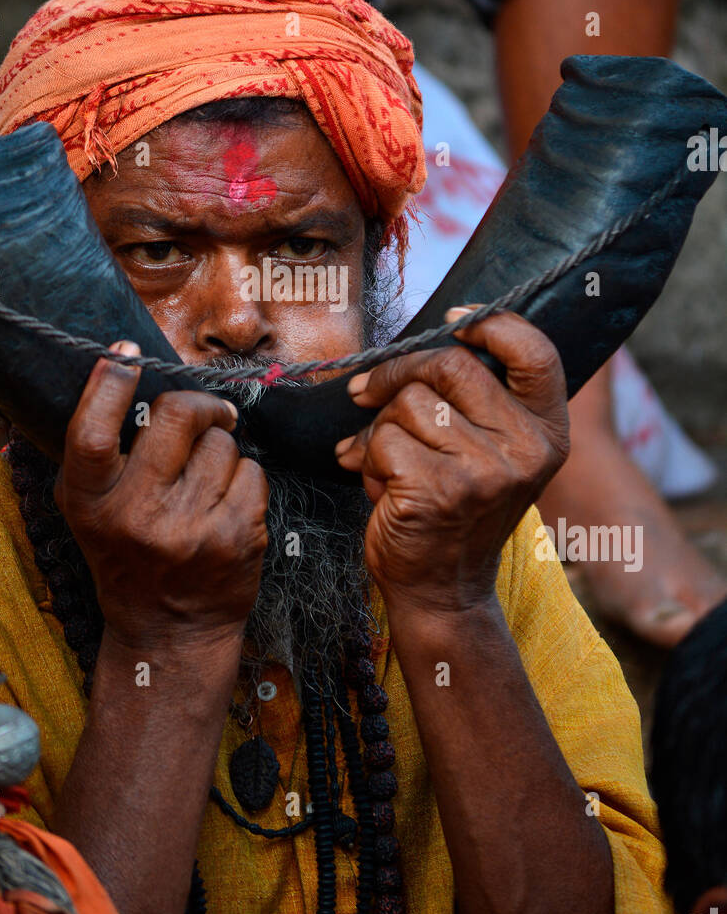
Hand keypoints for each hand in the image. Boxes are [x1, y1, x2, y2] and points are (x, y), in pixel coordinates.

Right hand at [54, 342, 268, 651]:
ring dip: (220, 450)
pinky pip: (253, 471)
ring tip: (205, 482)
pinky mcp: (236, 538)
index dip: (108, 382)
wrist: (168, 633)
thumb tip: (118, 361)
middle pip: (176, 416)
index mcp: (90, 504)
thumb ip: (96, 450)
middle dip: (196, 405)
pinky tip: (227, 504)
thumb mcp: (88, 511)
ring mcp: (189, 529)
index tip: (125, 354)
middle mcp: (136, 517)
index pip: (92, 432)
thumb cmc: (127, 554)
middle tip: (202, 414)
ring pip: (222, 443)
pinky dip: (245, 478)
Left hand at [334, 311, 569, 617]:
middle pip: (450, 365)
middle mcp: (526, 449)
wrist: (443, 590)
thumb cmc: (456, 508)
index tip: (451, 325)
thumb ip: (477, 399)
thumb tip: (431, 336)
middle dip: (397, 373)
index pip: (535, 353)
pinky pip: (382, 440)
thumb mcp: (492, 452)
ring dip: (380, 428)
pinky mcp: (438, 491)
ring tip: (388, 463)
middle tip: (366, 390)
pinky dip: (366, 458)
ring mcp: (485, 472)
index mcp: (548, 431)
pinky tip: (381, 487)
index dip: (492, 324)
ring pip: (408, 403)